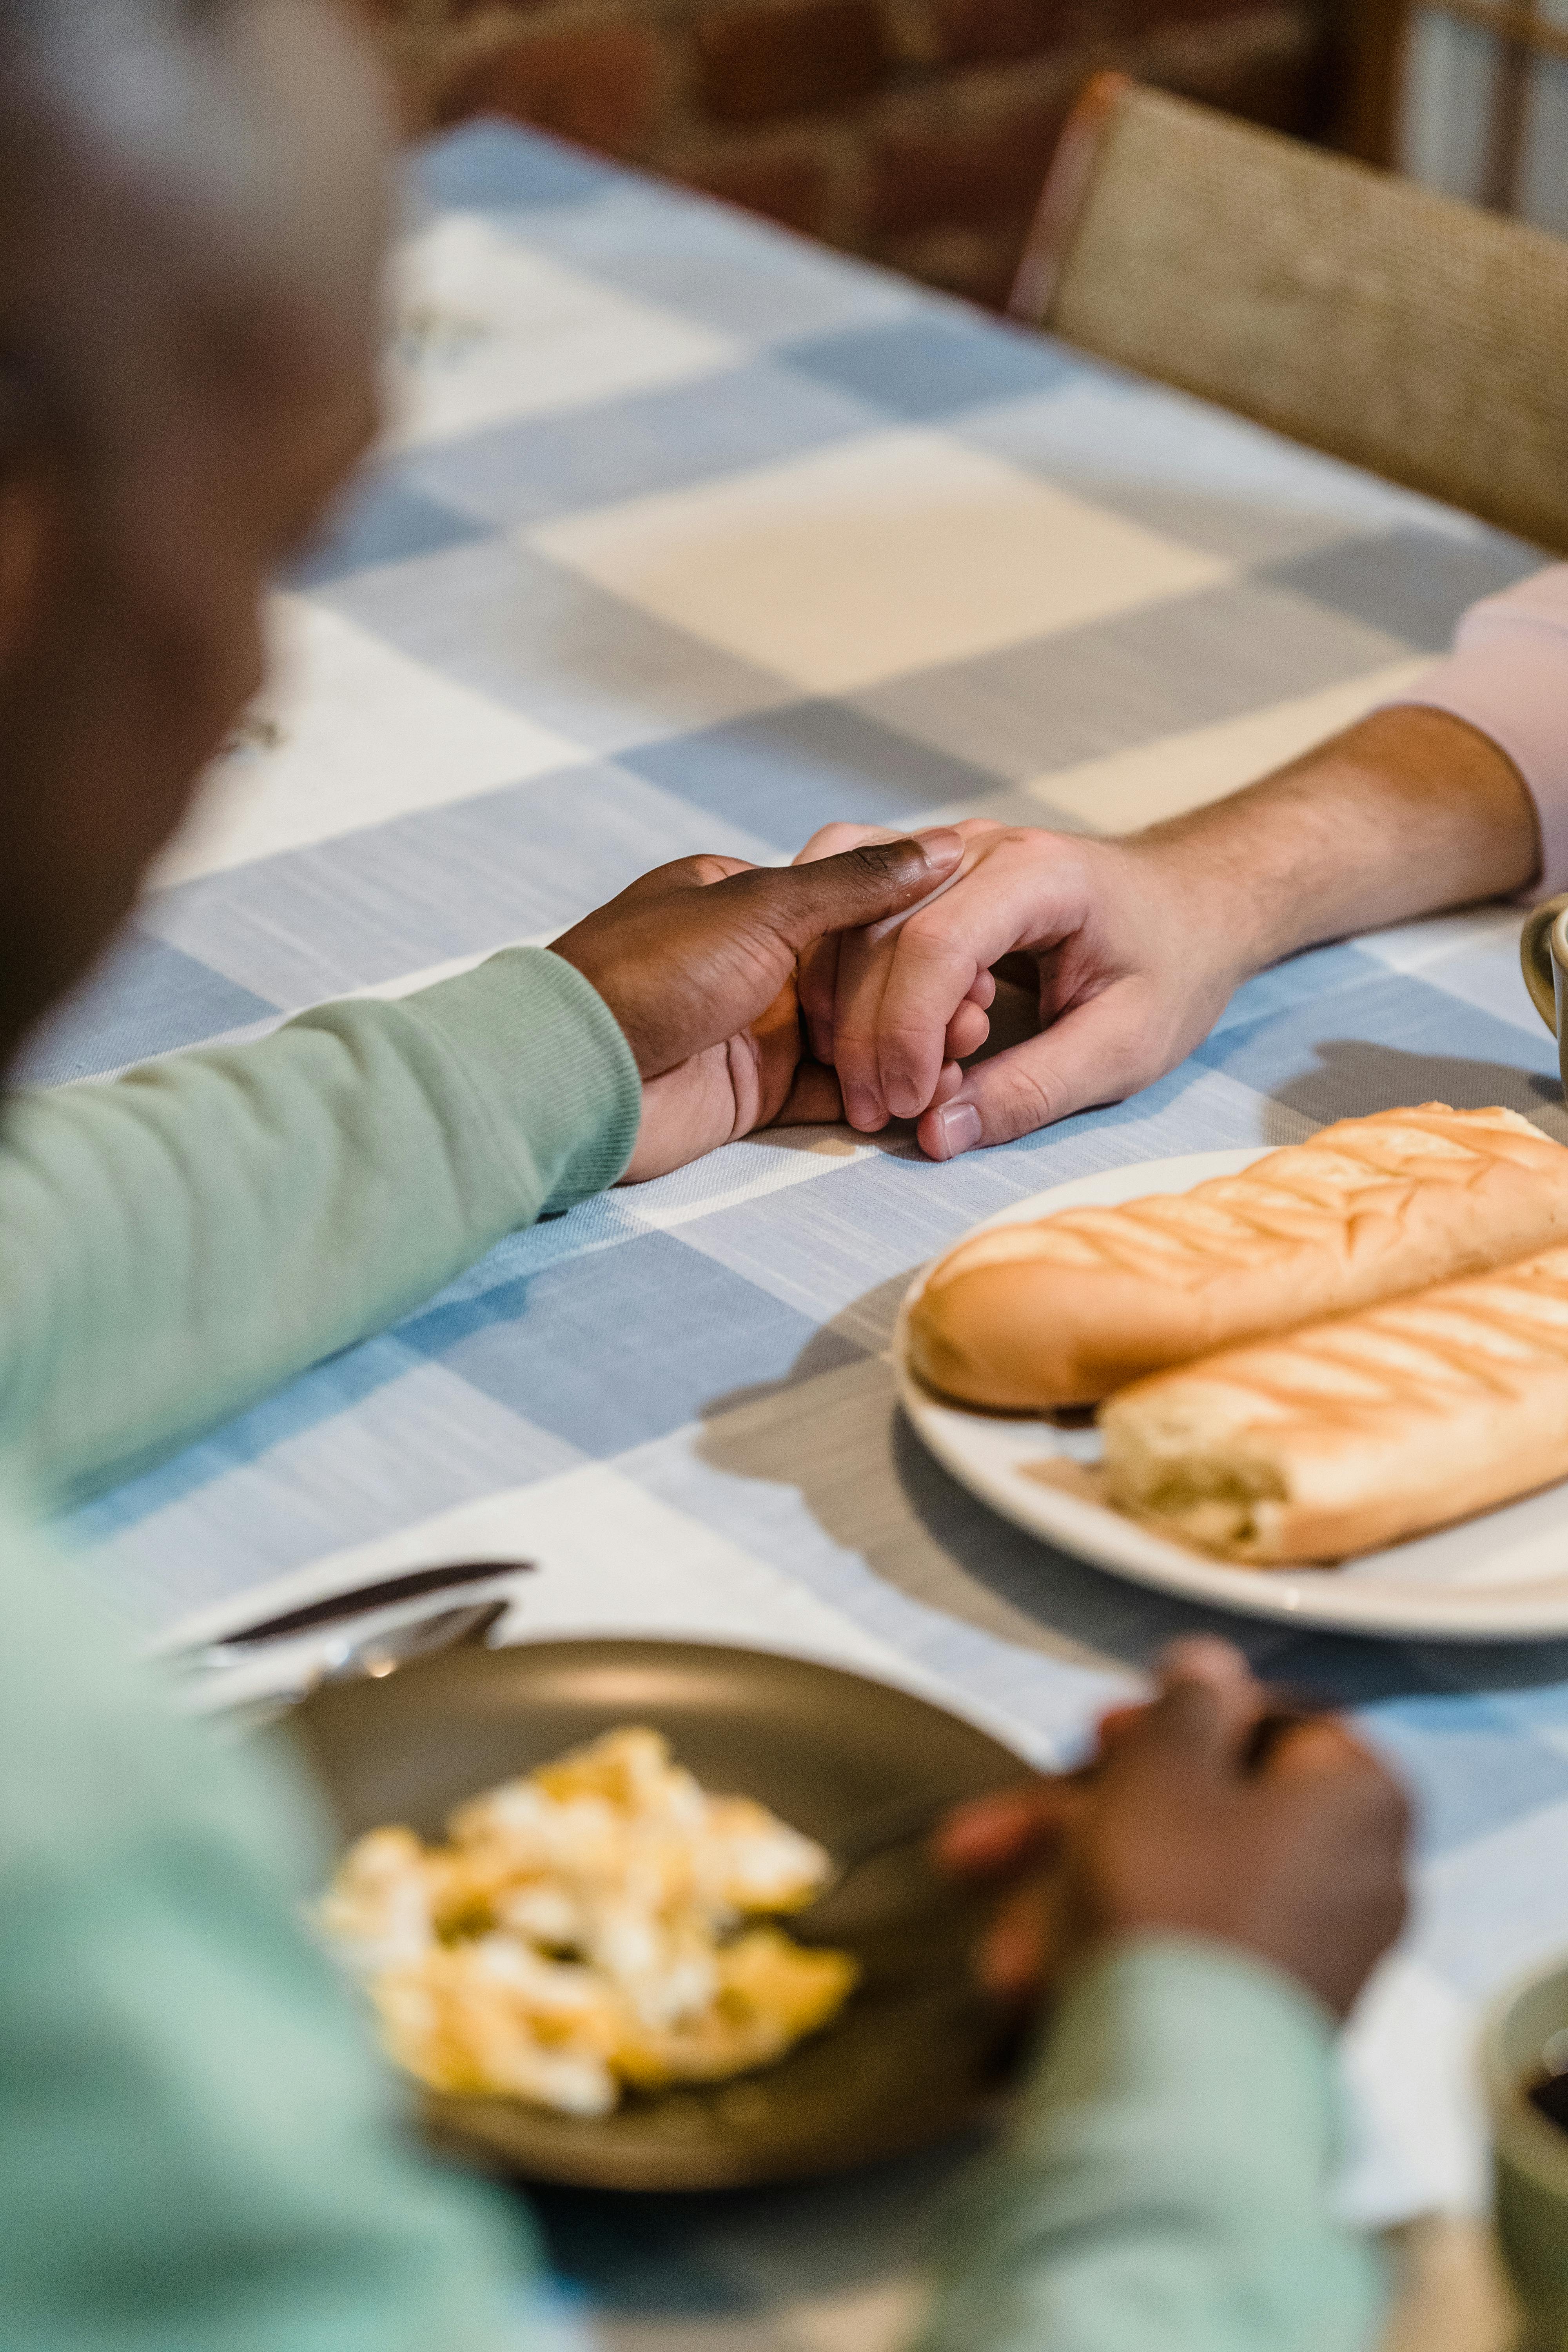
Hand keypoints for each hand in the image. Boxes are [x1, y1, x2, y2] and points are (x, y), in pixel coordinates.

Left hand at [550, 833, 961, 1181]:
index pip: (850, 904)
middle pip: (862, 974)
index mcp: (744, 898)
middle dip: (925, 995)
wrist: (577, 1074)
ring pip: (855, 1035)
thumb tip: (940, 845)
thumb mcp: (761, 907)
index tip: (973, 950)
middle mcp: (753, 960)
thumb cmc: (653, 972)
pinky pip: (832, 1091)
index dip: (916, 929)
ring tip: (965, 1052)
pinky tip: (930, 1095)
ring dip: (911, 1045)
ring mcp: (754, 1029)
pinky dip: (879, 1094)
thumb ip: (855, 883)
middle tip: (980, 1013)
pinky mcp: (754, 1093)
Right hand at [792, 819, 1253, 1157]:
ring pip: (847, 921)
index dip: (907, 1032)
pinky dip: (831, 970)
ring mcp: (941, 854)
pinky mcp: (921, 875)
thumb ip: (1033, 1090)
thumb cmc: (1169, 969)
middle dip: (868, 1038)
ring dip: (843, 1011)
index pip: (936, 943)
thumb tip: (936, 1134)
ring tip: (879, 1084)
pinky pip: (845, 906)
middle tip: (883, 1115)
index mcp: (1040, 875)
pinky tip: (855, 1029)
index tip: (911, 1105)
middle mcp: (977, 847)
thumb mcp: (1125, 1048)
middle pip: (877, 935)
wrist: (1188, 907)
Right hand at [936, 1638, 1408, 2020]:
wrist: (1180, 2093)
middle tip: (1003, 1825)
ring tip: (998, 1943)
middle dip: (1086, 1817)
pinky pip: (1191, 1954)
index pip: (1271, 1719)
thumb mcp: (1161, 1764)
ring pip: (1182, 1886)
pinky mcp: (1277, 2019)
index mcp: (1359, 1796)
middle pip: (1206, 1811)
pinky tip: (1030, 1979)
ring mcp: (1323, 1955)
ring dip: (1077, 1892)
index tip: (1100, 1727)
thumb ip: (1185, 1701)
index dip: (1175, 1714)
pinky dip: (1117, 1949)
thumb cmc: (1174, 1900)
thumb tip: (1211, 1661)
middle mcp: (1362, 1874)